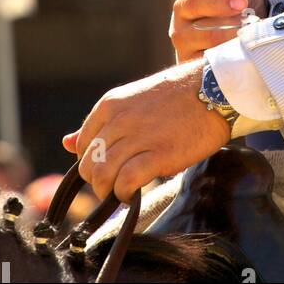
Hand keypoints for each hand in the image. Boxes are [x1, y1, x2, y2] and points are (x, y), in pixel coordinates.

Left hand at [62, 59, 228, 204]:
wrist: (216, 89)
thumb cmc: (178, 97)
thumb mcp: (134, 101)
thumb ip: (102, 123)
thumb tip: (66, 142)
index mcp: (110, 104)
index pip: (81, 145)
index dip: (92, 162)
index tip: (110, 167)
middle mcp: (119, 119)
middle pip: (88, 164)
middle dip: (98, 180)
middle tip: (117, 182)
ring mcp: (137, 136)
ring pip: (101, 175)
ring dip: (109, 190)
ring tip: (124, 189)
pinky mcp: (157, 154)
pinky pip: (125, 182)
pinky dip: (124, 194)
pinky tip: (134, 192)